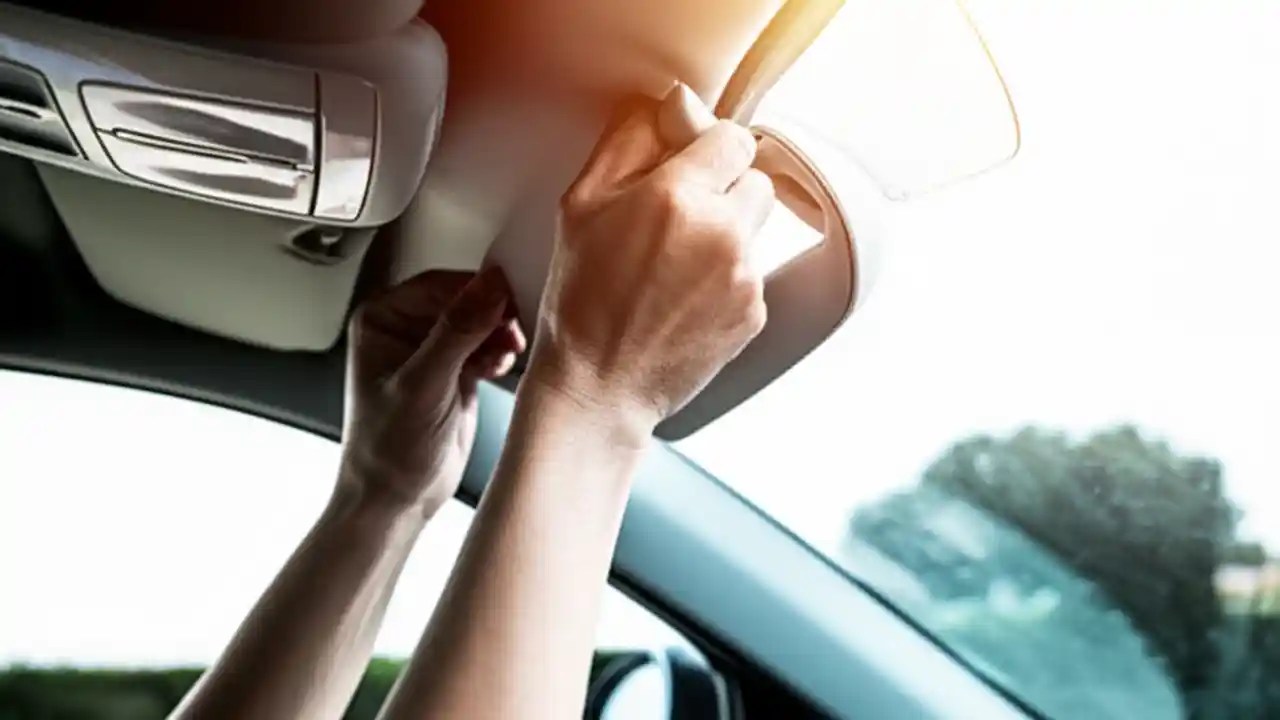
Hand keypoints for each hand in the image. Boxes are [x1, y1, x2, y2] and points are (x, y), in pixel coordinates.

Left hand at [339, 268, 525, 516]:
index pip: (438, 285)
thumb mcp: (424, 384)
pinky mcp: (456, 373)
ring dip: (499, 335)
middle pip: (463, 301)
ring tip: (508, 352)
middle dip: (492, 315)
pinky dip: (500, 354)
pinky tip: (501, 368)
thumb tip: (488, 287)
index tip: (509, 294)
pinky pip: (487, 347)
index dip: (476, 289)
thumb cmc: (386, 449)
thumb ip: (457, 331)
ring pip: (480, 323)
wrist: (397, 499)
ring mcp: (433, 351)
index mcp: (382, 319)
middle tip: (514, 328)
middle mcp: (405, 330)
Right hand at [525, 97, 775, 429]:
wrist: (599, 386)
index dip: (707, 147)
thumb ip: (628, 141)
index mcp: (677, 197)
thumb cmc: (580, 299)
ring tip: (674, 267)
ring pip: (754, 228)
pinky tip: (682, 299)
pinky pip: (752, 273)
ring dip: (724, 234)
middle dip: (722, 190)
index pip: (733, 137)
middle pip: (754, 179)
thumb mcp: (580, 205)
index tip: (686, 164)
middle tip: (676, 218)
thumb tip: (667, 107)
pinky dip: (725, 278)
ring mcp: (744, 277)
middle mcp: (722, 233)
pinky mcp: (754, 313)